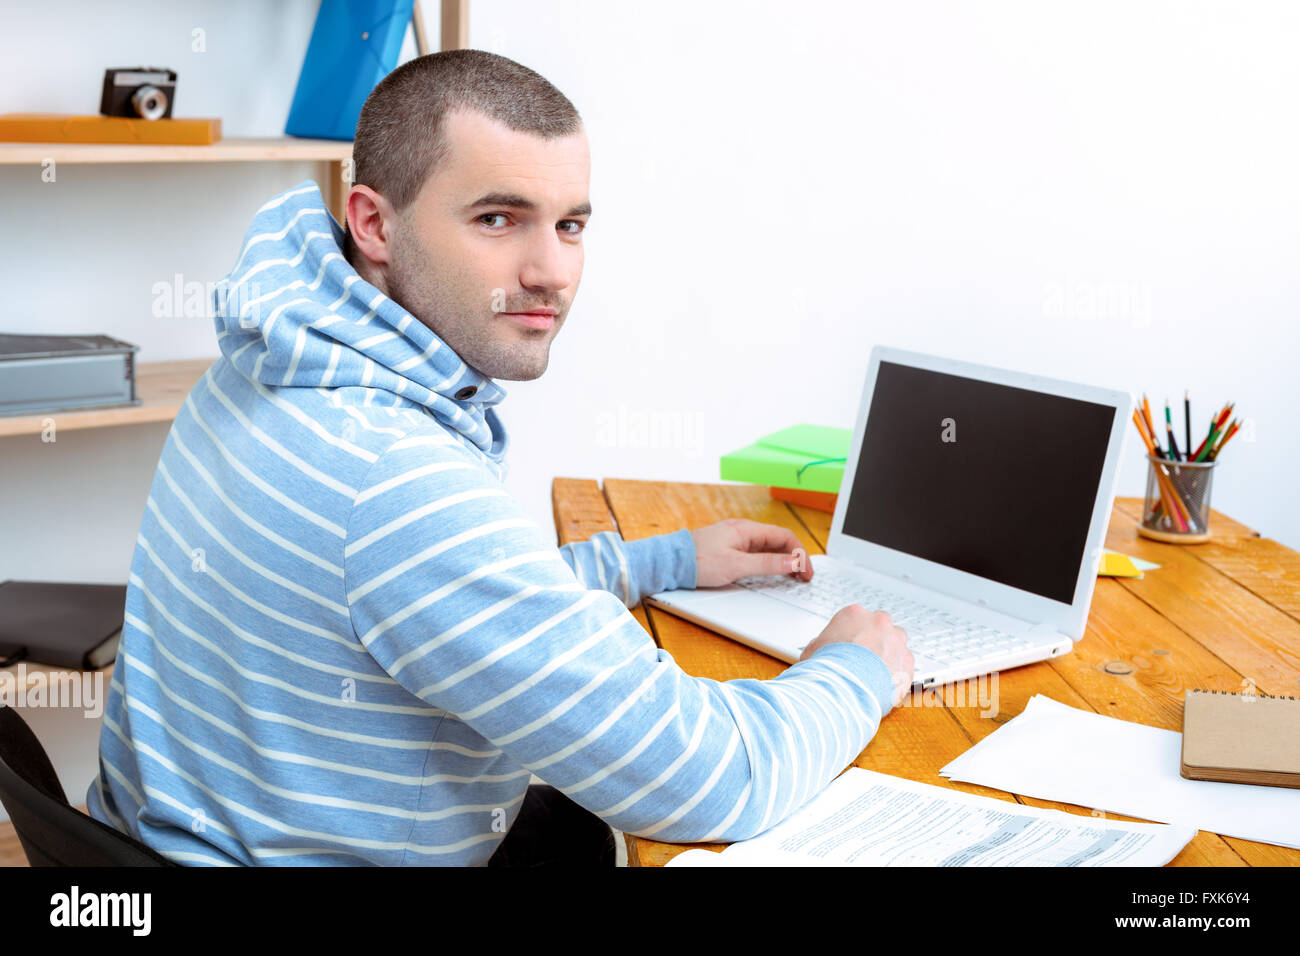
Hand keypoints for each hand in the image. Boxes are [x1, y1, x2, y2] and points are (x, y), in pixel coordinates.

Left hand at [689, 518, 814, 587]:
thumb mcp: (736, 566)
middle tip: (803, 576)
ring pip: (767, 547)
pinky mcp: (728, 548)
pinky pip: (755, 552)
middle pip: (778, 541)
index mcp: (747, 529)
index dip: (800, 554)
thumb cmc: (698, 561)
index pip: (784, 537)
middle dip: (794, 557)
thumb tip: (792, 562)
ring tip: (792, 576)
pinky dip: (768, 562)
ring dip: (782, 560)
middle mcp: (743, 531)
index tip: (806, 572)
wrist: (671, 562)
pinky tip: (771, 572)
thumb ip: (766, 564)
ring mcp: (735, 539)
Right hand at [799, 605, 913, 707]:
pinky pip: (906, 665)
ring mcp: (896, 641)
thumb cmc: (826, 669)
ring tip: (875, 674)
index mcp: (853, 615)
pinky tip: (884, 685)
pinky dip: (898, 674)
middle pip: (881, 626)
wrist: (842, 689)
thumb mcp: (812, 650)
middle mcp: (878, 623)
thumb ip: (822, 644)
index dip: (854, 634)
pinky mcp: (908, 661)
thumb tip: (821, 648)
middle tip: (864, 659)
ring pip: (897, 643)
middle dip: (875, 640)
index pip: (858, 618)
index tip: (851, 646)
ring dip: (890, 654)